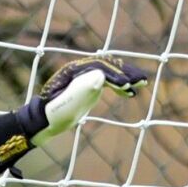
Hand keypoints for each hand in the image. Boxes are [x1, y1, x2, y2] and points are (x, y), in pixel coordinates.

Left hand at [26, 55, 148, 150]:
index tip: (127, 85)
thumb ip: (81, 90)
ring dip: (127, 76)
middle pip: (107, 65)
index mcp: (73, 71)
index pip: (98, 67)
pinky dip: (121, 86)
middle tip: (141, 80)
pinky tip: (131, 93)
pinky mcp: (90, 85)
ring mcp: (86, 77)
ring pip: (110, 72)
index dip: (114, 74)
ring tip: (143, 82)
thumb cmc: (53, 114)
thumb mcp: (65, 104)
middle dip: (125, 72)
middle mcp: (80, 70)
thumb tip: (100, 76)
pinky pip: (109, 81)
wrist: (45, 121)